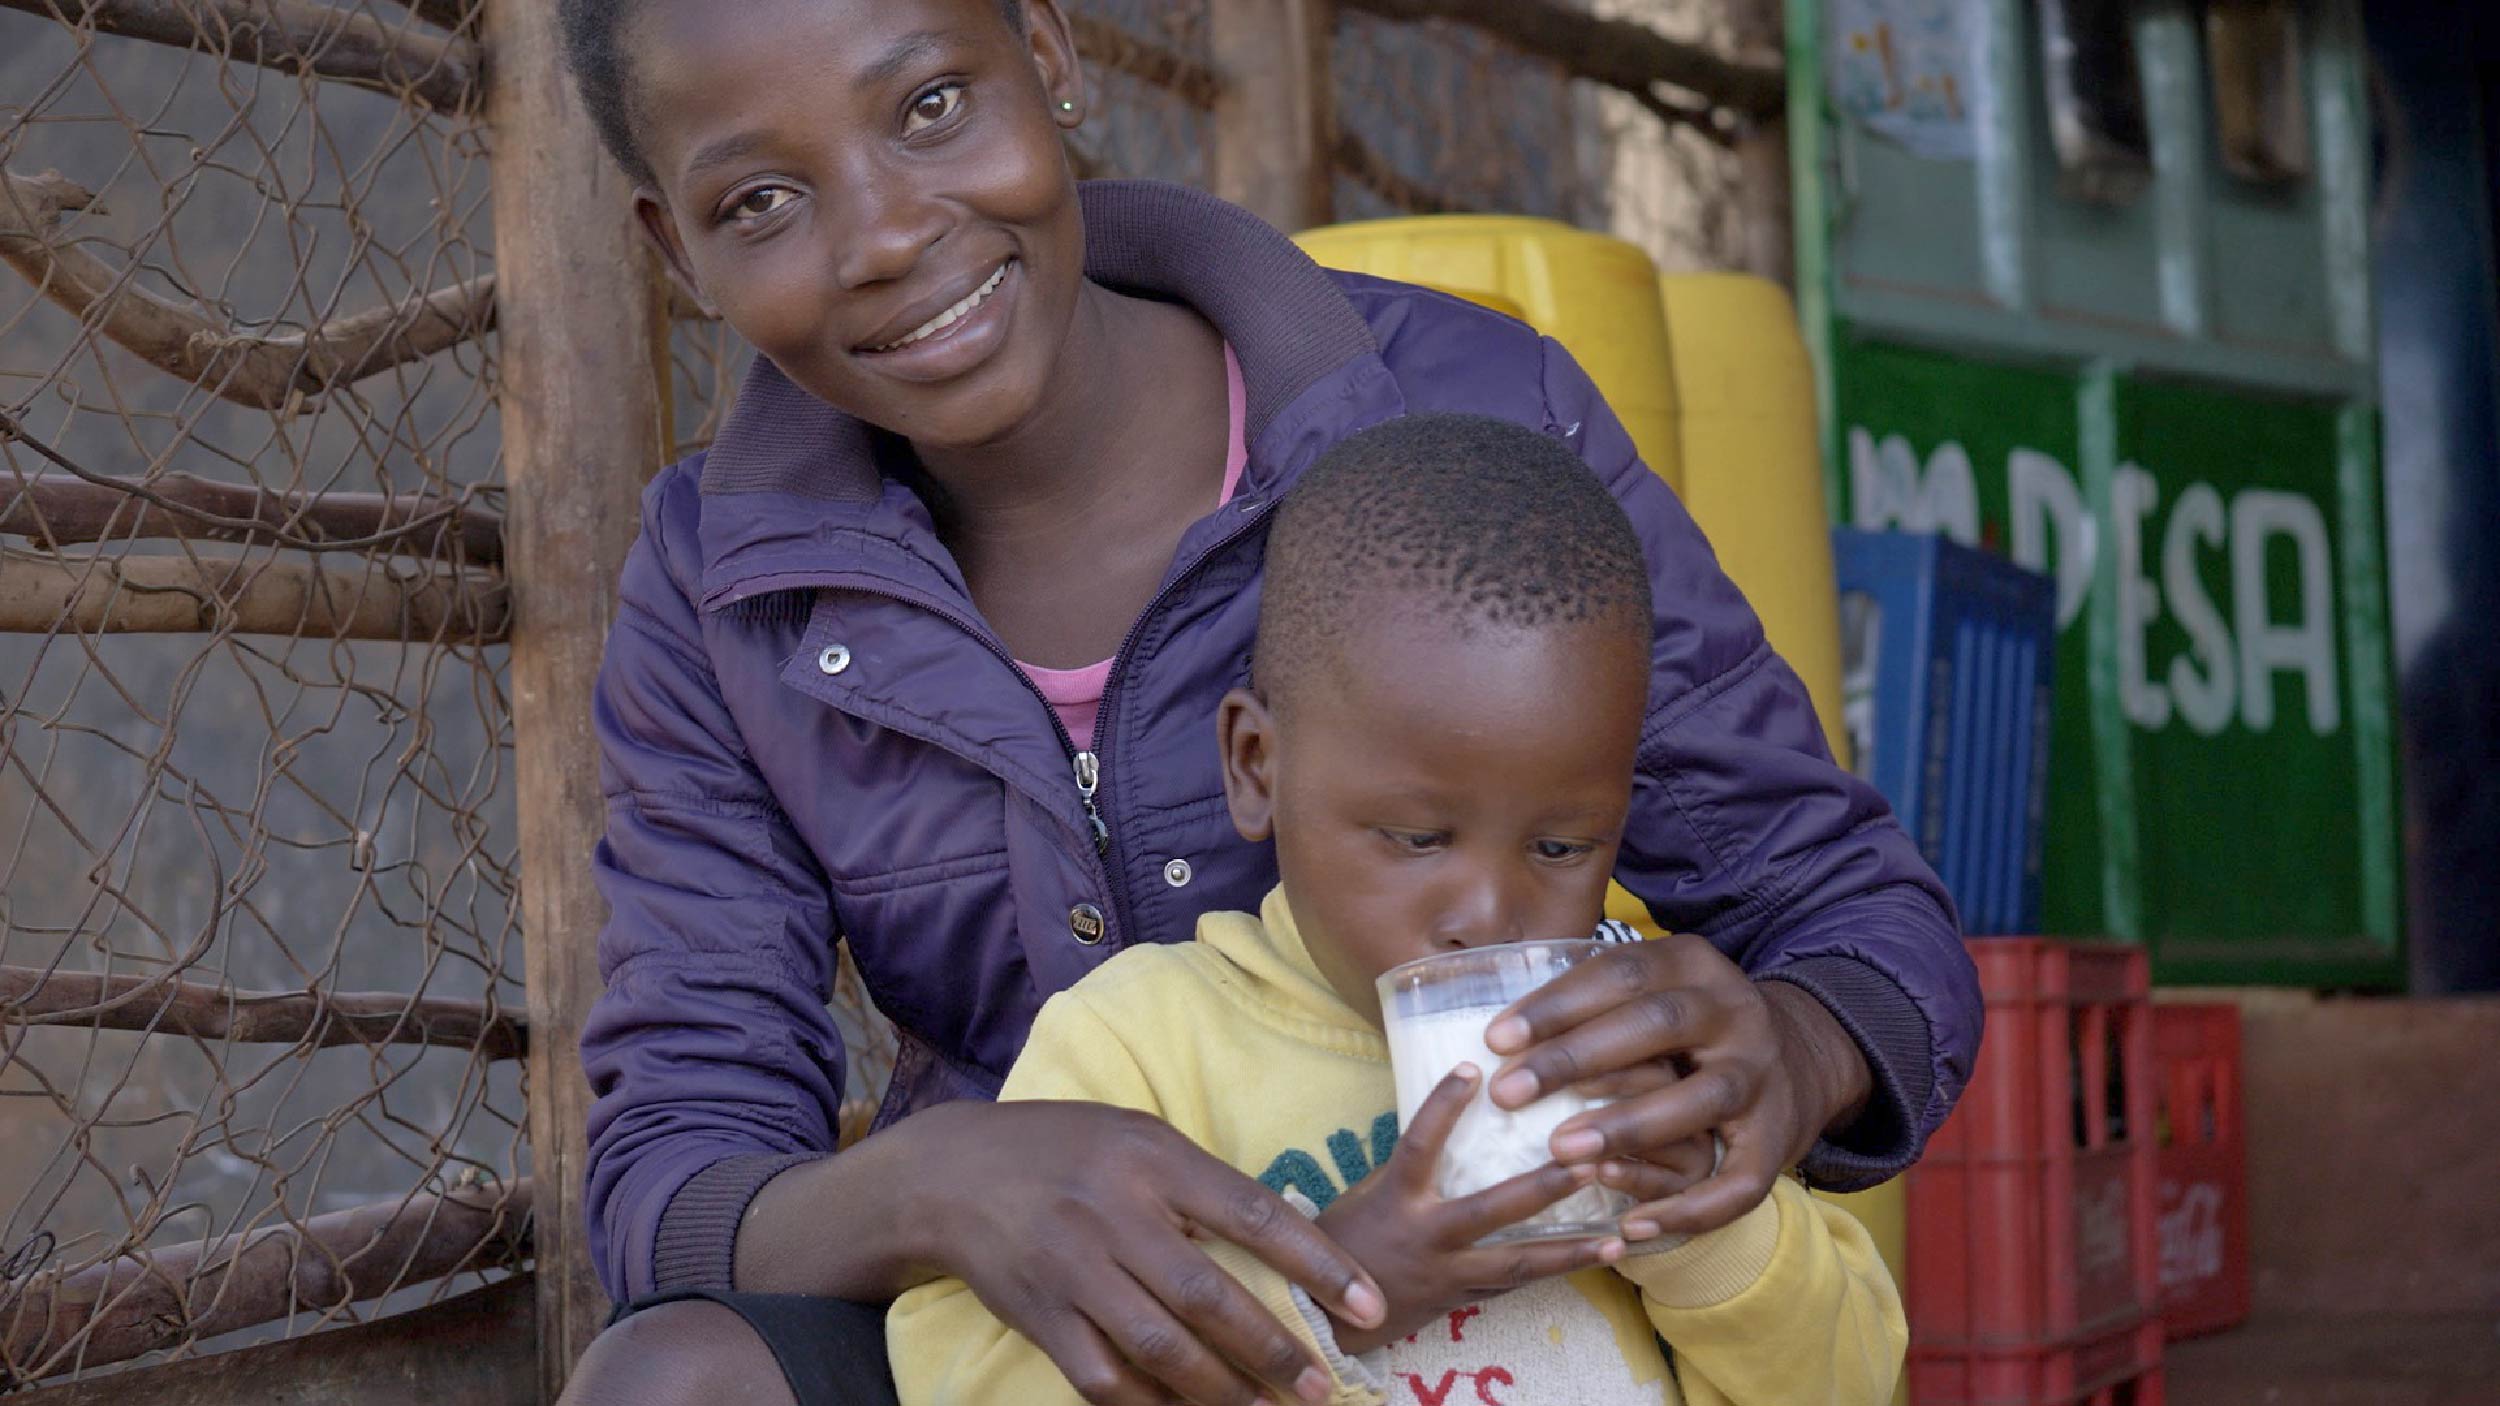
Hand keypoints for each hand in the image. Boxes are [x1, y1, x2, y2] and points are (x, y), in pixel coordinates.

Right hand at [913, 1099, 1387, 1405]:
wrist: (948, 1174)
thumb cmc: (1062, 1147)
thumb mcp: (1136, 1136)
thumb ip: (1199, 1185)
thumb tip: (1277, 1244)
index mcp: (1154, 1158)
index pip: (1254, 1214)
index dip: (1319, 1264)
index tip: (1369, 1303)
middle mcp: (1115, 1213)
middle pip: (1209, 1295)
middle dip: (1275, 1349)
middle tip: (1322, 1385)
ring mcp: (1073, 1269)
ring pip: (1161, 1346)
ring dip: (1223, 1389)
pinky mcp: (1040, 1315)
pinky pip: (1104, 1377)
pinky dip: (1150, 1404)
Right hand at [1315, 1065, 1623, 1354]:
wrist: (1325, 1316)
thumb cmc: (1343, 1241)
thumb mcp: (1367, 1195)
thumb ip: (1409, 1168)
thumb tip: (1453, 1121)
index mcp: (1395, 1199)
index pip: (1419, 1144)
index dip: (1442, 1106)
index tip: (1472, 1069)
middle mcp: (1425, 1236)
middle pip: (1492, 1211)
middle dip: (1543, 1189)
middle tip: (1590, 1165)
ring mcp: (1446, 1274)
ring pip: (1517, 1263)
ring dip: (1571, 1251)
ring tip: (1618, 1240)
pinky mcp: (1459, 1301)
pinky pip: (1511, 1286)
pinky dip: (1548, 1272)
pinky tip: (1587, 1264)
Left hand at [1479, 936, 1872, 1240]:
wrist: (1799, 1056)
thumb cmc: (1685, 1026)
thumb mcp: (1653, 987)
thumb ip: (1592, 994)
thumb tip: (1495, 1018)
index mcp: (1695, 964)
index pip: (1622, 972)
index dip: (1558, 1004)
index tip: (1497, 1039)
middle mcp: (1735, 1013)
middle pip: (1658, 1026)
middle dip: (1578, 1058)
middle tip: (1510, 1092)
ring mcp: (1762, 1076)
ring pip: (1701, 1098)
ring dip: (1628, 1125)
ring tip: (1561, 1150)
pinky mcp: (1776, 1139)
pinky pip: (1738, 1182)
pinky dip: (1687, 1209)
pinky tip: (1629, 1225)